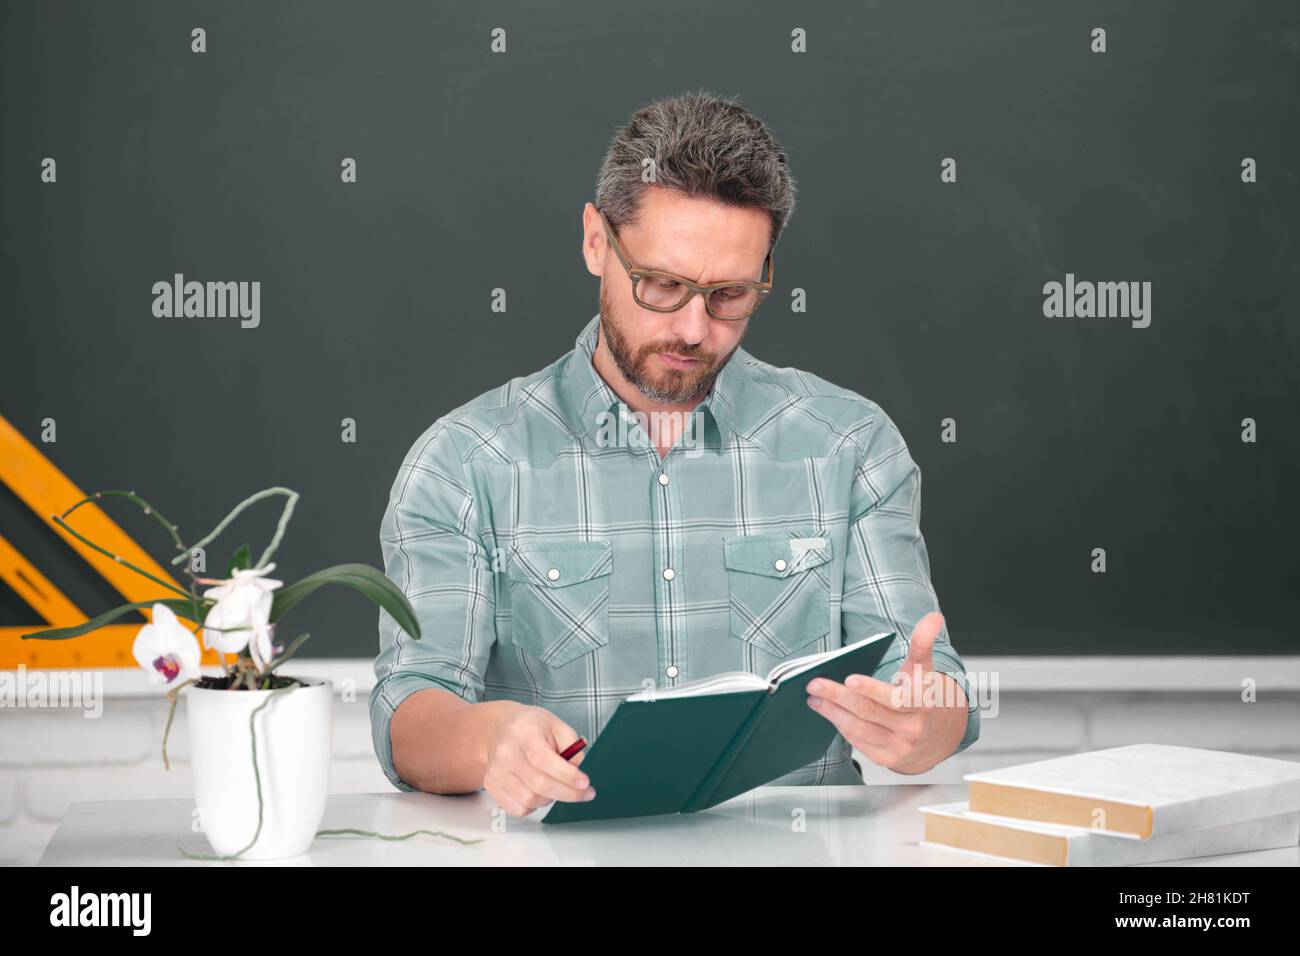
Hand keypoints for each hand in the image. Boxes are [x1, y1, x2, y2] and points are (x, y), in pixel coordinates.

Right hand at [483, 704, 596, 815]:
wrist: (502, 729)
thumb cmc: (530, 727)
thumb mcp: (557, 725)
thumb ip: (572, 747)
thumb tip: (578, 772)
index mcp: (524, 733)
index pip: (544, 760)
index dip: (567, 775)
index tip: (585, 783)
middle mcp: (506, 753)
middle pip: (539, 784)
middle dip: (568, 793)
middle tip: (584, 793)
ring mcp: (497, 772)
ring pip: (529, 800)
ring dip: (551, 799)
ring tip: (557, 787)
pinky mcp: (492, 786)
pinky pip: (518, 809)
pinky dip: (534, 806)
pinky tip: (540, 793)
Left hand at [805, 612, 968, 773]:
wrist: (938, 737)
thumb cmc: (923, 696)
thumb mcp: (924, 670)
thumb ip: (923, 643)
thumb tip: (933, 617)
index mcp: (923, 704)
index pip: (896, 698)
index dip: (872, 689)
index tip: (850, 678)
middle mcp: (912, 728)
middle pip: (869, 711)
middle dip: (838, 696)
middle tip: (814, 683)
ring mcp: (899, 747)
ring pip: (859, 728)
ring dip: (832, 712)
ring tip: (814, 696)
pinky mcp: (886, 759)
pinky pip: (858, 741)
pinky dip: (840, 725)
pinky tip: (827, 711)